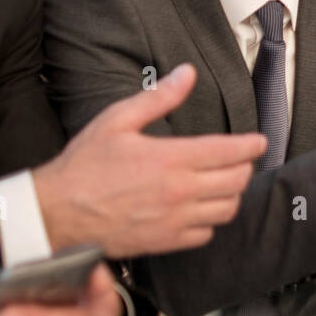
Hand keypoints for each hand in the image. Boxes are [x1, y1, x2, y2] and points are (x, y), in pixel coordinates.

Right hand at [34, 64, 266, 256]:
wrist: (57, 213)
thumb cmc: (84, 166)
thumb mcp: (117, 120)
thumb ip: (159, 98)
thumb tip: (187, 73)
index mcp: (170, 158)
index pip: (229, 151)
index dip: (251, 145)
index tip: (259, 141)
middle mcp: (179, 191)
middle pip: (236, 181)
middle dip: (245, 167)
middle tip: (241, 159)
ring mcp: (175, 220)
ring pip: (228, 209)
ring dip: (232, 194)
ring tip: (224, 182)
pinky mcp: (167, 242)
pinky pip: (207, 233)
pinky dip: (211, 220)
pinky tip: (201, 208)